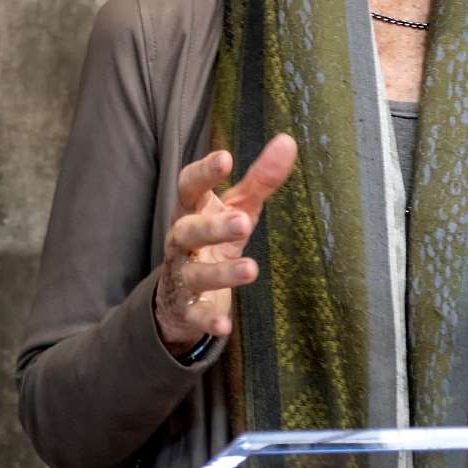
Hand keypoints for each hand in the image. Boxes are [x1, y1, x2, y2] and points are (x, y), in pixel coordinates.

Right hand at [153, 133, 298, 356]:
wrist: (179, 295)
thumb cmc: (213, 240)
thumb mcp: (237, 208)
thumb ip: (260, 179)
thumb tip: (288, 141)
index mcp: (191, 211)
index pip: (190, 187)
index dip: (205, 172)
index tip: (226, 157)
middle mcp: (181, 242)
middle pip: (188, 230)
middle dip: (213, 227)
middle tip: (243, 221)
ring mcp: (182, 277)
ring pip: (194, 274)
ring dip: (221, 273)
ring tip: (251, 270)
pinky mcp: (188, 311)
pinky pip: (196, 316)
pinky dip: (209, 321)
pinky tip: (225, 326)